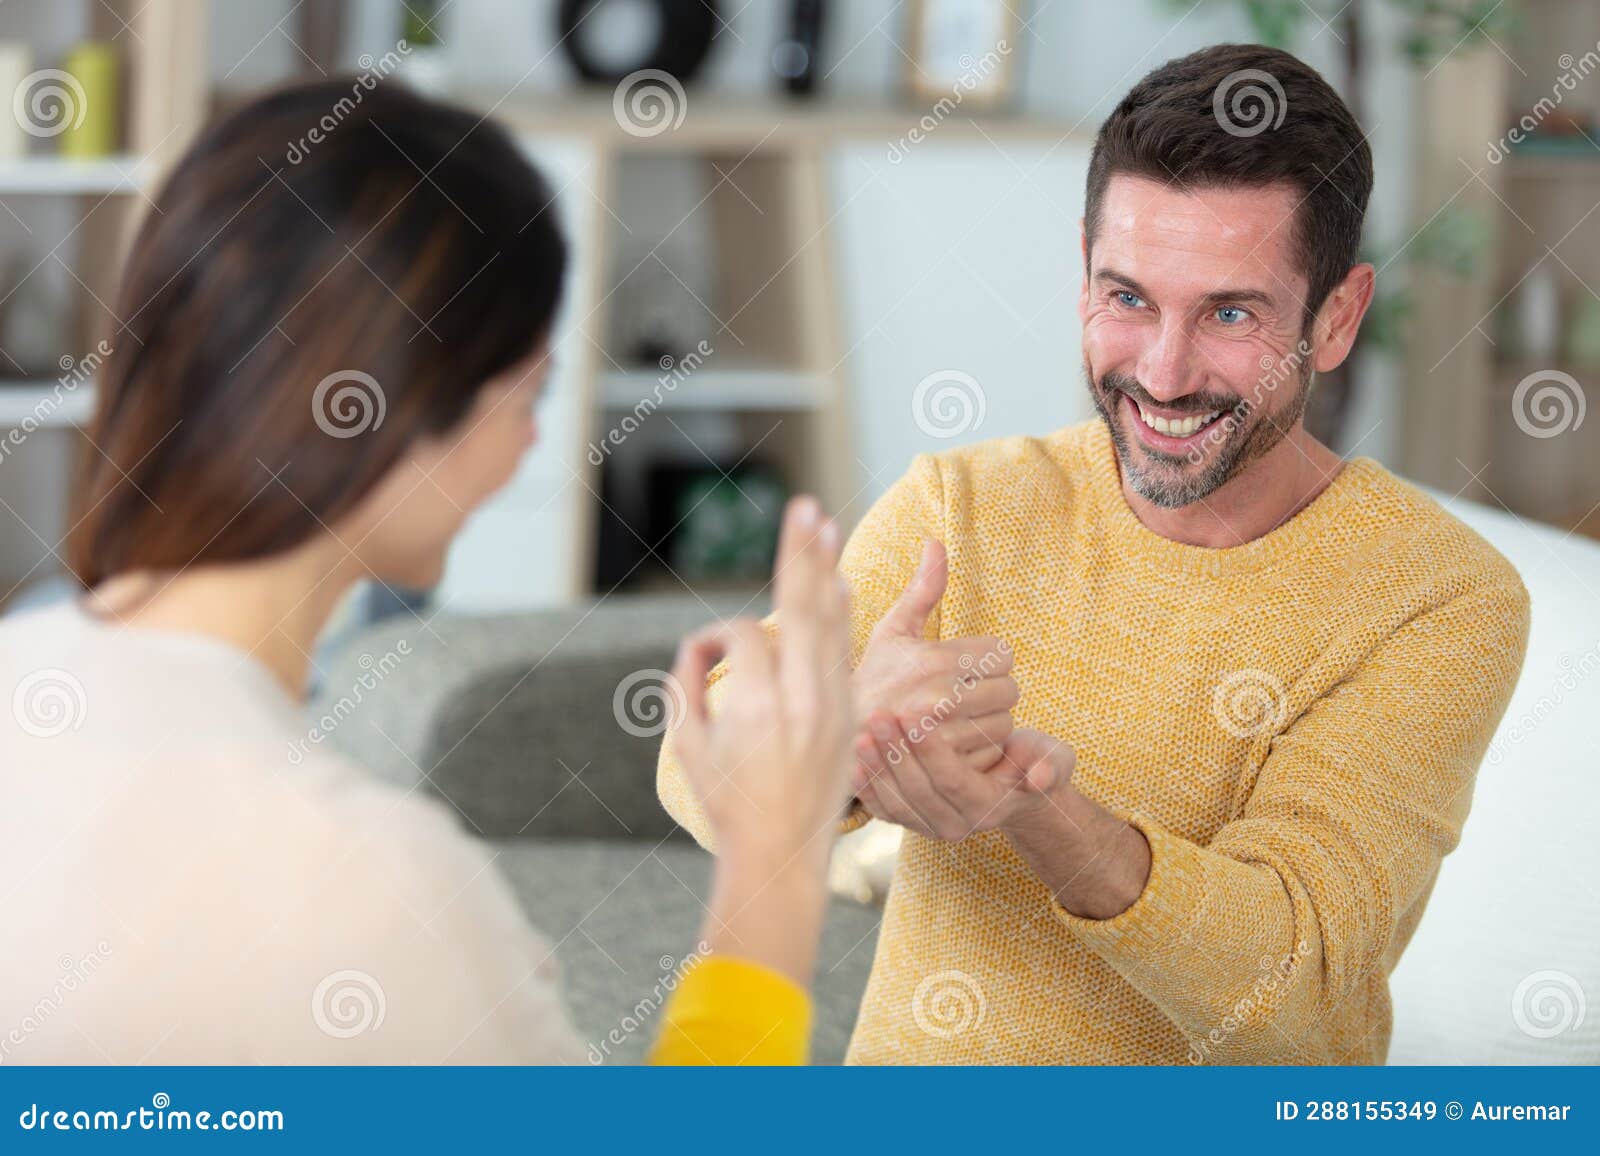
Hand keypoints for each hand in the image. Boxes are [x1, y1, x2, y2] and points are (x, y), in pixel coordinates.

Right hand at [672, 495, 854, 870]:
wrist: (781, 853)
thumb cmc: (726, 803)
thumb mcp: (688, 747)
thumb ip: (685, 687)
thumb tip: (701, 642)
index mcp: (755, 711)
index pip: (745, 637)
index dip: (718, 636)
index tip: (702, 655)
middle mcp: (800, 703)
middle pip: (802, 610)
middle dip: (800, 554)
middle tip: (805, 506)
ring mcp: (832, 708)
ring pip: (830, 624)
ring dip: (825, 571)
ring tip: (824, 525)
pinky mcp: (848, 716)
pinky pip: (846, 652)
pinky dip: (840, 615)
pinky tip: (838, 581)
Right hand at [849, 539, 1018, 780]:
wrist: (839, 740)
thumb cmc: (871, 679)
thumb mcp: (892, 631)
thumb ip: (923, 589)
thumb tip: (936, 542)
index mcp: (934, 659)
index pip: (1002, 654)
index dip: (990, 660)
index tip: (968, 667)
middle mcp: (939, 697)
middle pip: (1009, 690)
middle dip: (993, 692)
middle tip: (967, 694)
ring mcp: (943, 736)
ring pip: (1004, 723)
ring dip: (990, 722)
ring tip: (961, 718)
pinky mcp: (944, 766)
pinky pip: (990, 753)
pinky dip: (981, 750)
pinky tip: (957, 742)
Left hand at [851, 715, 1073, 841]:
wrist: (1011, 780)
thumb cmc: (1033, 760)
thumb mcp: (1053, 760)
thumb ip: (1049, 766)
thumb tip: (1039, 778)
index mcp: (987, 808)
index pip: (953, 781)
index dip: (932, 750)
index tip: (913, 715)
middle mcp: (956, 825)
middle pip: (919, 791)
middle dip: (897, 753)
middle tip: (878, 715)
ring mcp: (929, 826)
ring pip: (896, 801)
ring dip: (876, 766)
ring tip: (860, 730)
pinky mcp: (908, 819)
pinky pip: (882, 805)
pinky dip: (866, 782)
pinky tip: (851, 753)